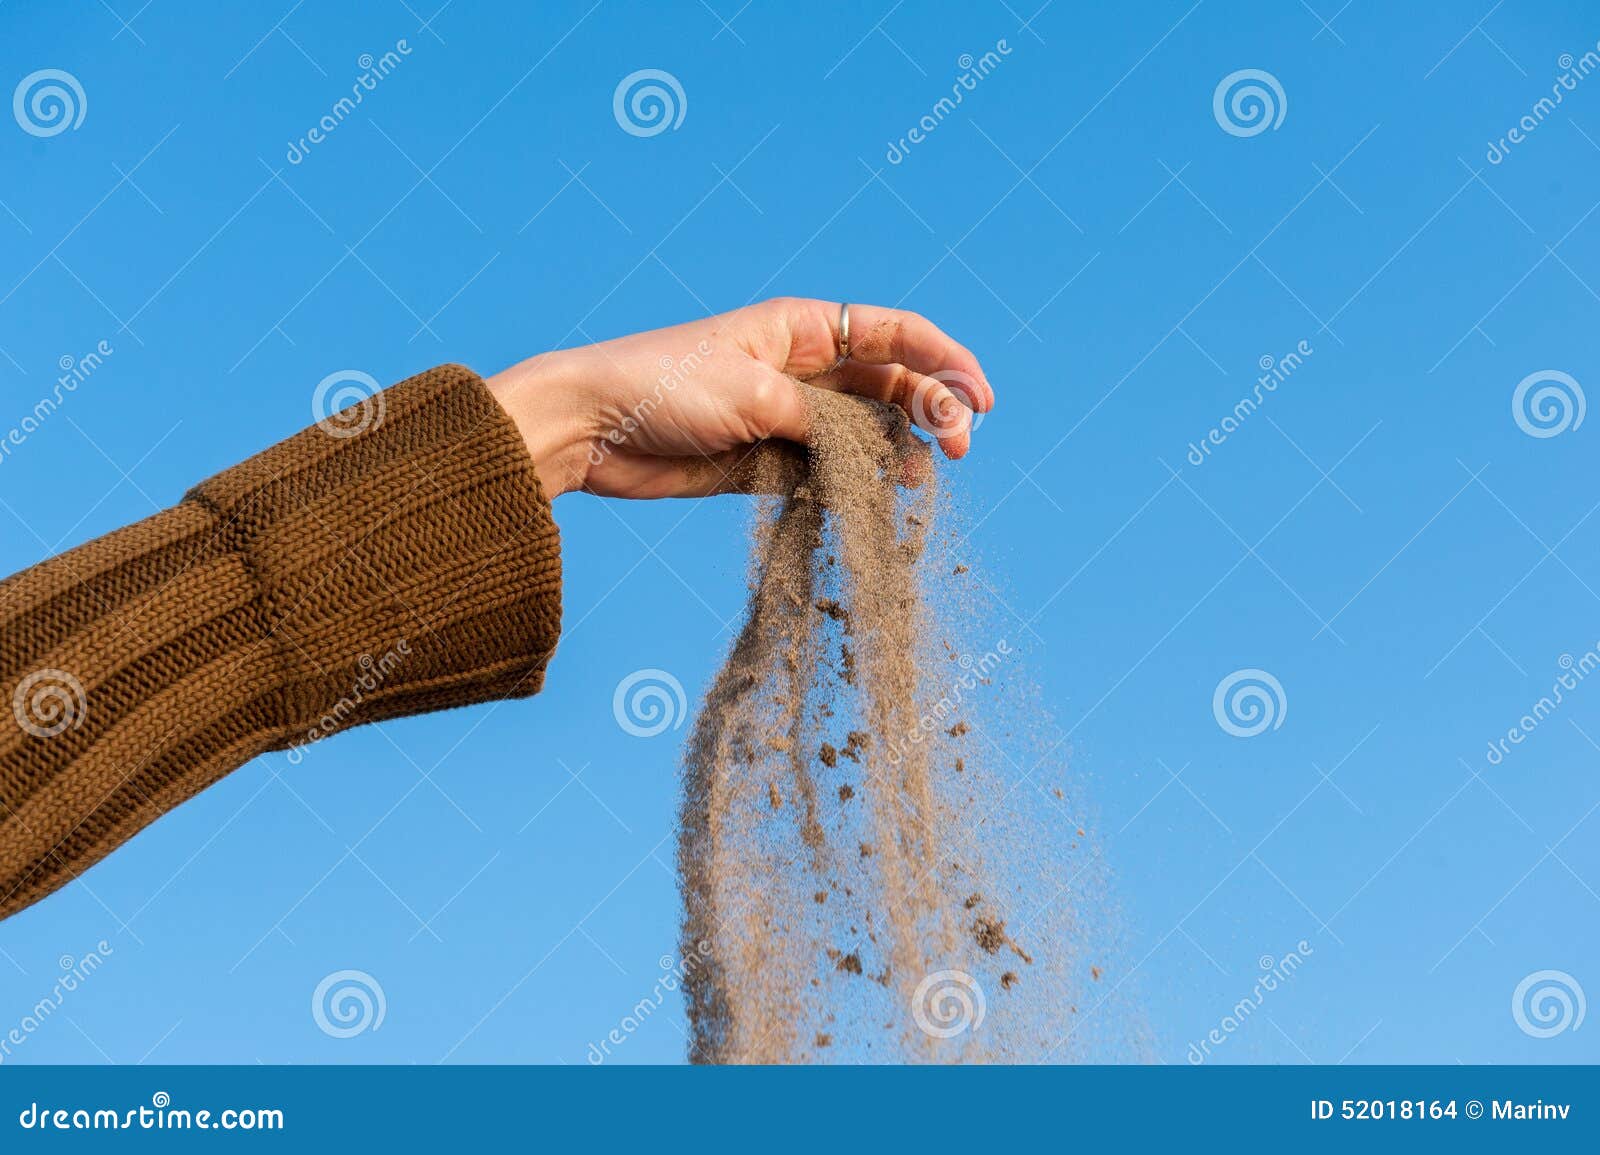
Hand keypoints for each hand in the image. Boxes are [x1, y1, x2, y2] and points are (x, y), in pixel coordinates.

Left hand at [485, 297, 994, 498]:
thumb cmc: (662, 387)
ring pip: (863, 433)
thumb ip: (818, 418)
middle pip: (887, 386)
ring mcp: (785, 417)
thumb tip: (874, 446)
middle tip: (957, 450)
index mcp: (799, 328)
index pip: (892, 334)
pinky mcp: (765, 462)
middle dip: (930, 411)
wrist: (590, 429)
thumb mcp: (751, 393)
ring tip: (920, 480)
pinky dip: (855, 486)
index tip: (980, 398)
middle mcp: (800, 369)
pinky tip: (878, 501)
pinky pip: (826, 473)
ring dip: (897, 452)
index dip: (944, 360)